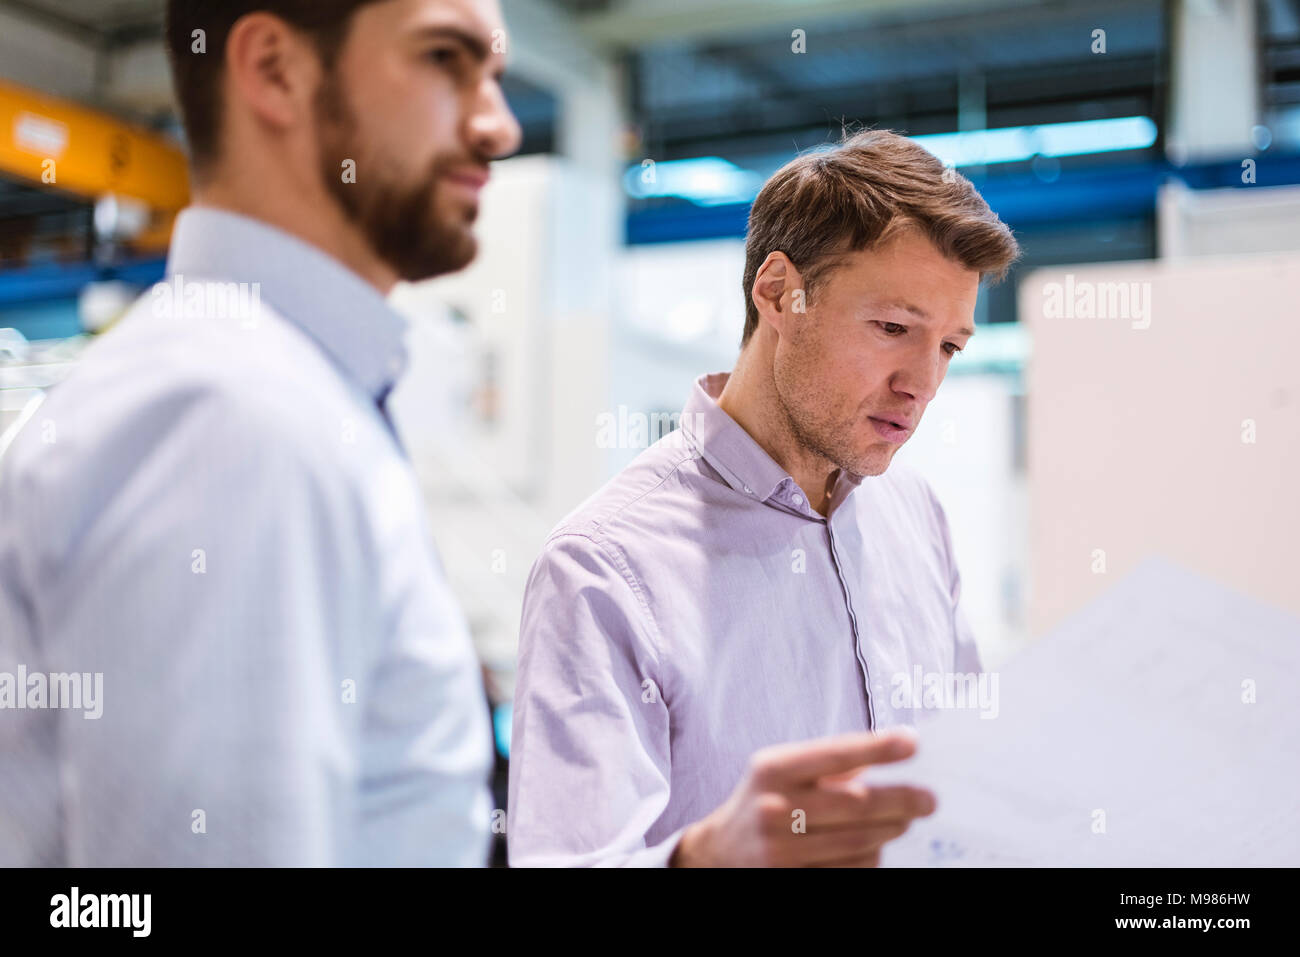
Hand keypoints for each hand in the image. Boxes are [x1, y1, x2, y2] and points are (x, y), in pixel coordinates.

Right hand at [670, 729, 933, 866]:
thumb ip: (829, 762)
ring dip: (890, 830)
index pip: (834, 754)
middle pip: (856, 805)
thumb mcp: (782, 768)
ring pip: (858, 842)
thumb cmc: (762, 800)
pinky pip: (849, 869)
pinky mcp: (792, 879)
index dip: (877, 748)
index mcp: (773, 769)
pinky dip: (870, 857)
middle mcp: (774, 808)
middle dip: (901, 800)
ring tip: (905, 819)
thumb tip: (889, 751)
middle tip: (929, 799)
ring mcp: (782, 850)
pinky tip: (876, 845)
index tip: (913, 742)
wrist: (719, 854)